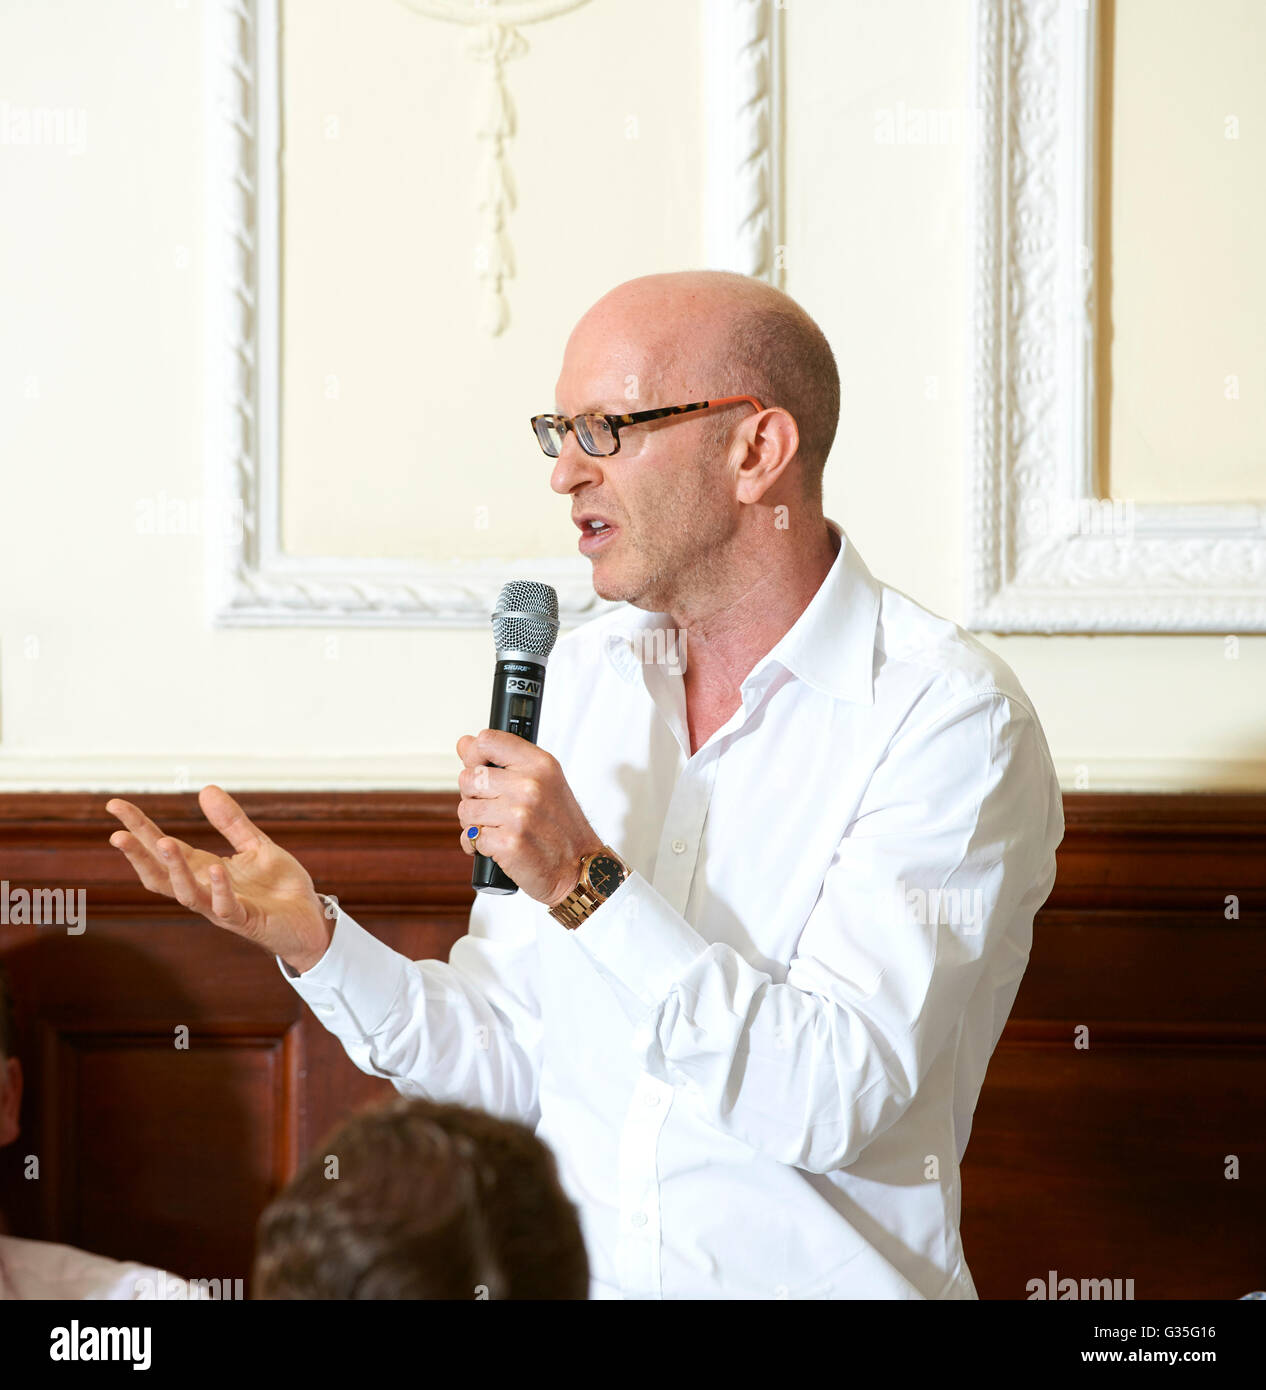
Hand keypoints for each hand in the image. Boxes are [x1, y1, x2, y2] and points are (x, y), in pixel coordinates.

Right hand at [105, 785, 332, 972]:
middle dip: (138, 854)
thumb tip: (205, 789)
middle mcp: (204, 889)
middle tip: (116, 833)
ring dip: (173, 869)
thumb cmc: (279, 887)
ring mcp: (221, 907)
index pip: (162, 847)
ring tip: (163, 842)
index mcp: (203, 869)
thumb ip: (231, 822)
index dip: (139, 827)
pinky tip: (213, 868)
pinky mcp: (245, 920)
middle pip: (161, 873)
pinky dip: (218, 888)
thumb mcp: (256, 845)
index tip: (114, 805)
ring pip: (185, 892)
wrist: (310, 919)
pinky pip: (225, 906)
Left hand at [457, 730, 601, 907]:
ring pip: (465, 809)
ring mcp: (519, 815)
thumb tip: (465, 743)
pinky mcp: (508, 843)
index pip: (487, 741)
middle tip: (494, 808)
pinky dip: (477, 846)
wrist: (579, 866)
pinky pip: (470, 837)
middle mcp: (530, 786)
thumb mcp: (544, 782)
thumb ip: (505, 761)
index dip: (474, 755)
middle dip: (473, 796)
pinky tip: (496, 846)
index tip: (480, 768)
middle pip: (469, 777)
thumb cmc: (560, 825)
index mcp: (540, 764)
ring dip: (475, 823)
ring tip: (498, 828)